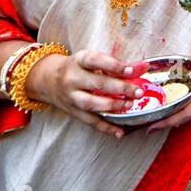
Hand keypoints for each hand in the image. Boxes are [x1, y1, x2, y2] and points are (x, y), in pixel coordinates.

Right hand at [28, 49, 148, 137]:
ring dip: (112, 106)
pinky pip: (90, 121)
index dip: (113, 65)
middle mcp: (72, 78)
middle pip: (96, 84)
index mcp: (79, 60)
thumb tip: (142, 68)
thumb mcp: (91, 59)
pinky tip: (120, 131)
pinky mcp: (72, 112)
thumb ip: (115, 64)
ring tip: (130, 106)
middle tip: (138, 92)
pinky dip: (106, 127)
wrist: (48, 79)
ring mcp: (71, 97)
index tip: (130, 71)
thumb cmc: (78, 67)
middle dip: (120, 88)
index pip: (96, 61)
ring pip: (91, 104)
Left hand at [146, 49, 190, 132]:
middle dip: (162, 124)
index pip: (185, 113)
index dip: (168, 121)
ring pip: (182, 118)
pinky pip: (184, 113)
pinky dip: (172, 115)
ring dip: (166, 121)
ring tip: (148, 121)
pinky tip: (161, 113)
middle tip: (142, 126)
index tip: (152, 125)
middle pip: (181, 119)